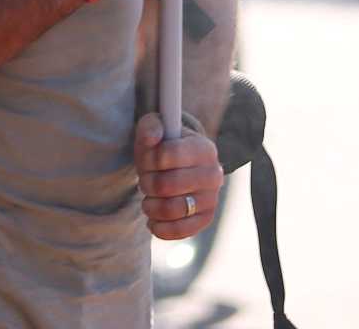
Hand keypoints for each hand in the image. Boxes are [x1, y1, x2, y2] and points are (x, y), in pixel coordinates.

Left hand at [134, 110, 222, 241]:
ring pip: (170, 209)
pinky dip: (159, 227)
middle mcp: (213, 174)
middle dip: (147, 183)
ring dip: (150, 206)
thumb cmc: (163, 146)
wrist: (179, 168)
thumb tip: (151, 137)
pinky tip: (153, 219)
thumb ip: (150, 127)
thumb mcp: (155, 128)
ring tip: (148, 199)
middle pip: (166, 185)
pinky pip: (179, 231)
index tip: (146, 158)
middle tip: (145, 180)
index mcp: (204, 148)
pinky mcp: (205, 220)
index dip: (147, 159)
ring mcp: (212, 199)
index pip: (166, 154)